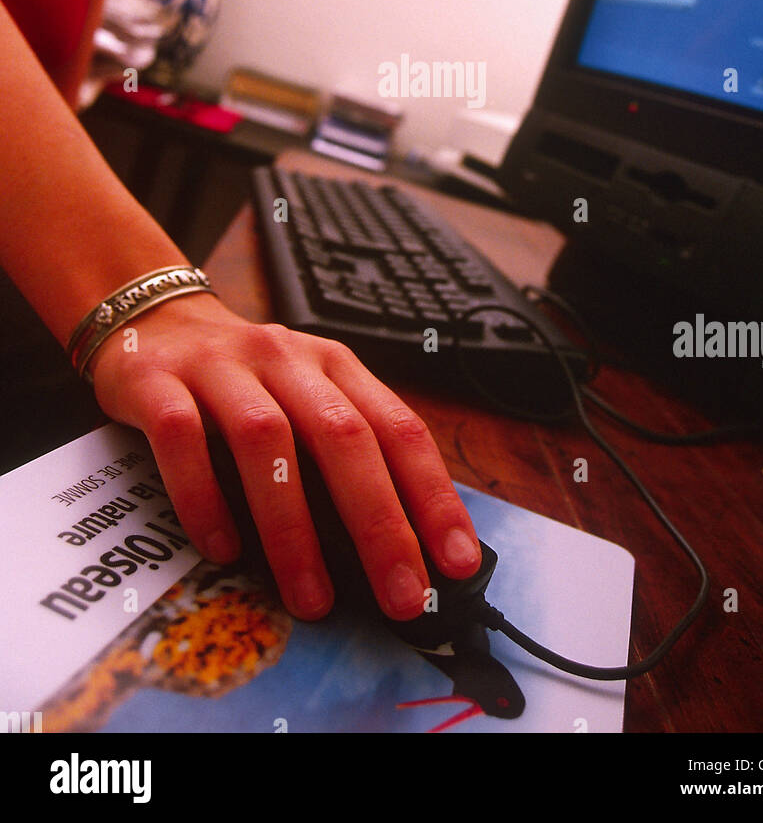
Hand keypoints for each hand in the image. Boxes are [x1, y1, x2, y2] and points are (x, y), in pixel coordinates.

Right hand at [86, 291, 481, 619]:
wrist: (153, 320)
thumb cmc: (244, 380)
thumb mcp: (306, 396)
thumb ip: (345, 451)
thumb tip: (397, 547)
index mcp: (333, 365)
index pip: (397, 427)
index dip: (432, 494)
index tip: (456, 561)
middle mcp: (285, 358)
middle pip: (342, 435)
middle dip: (379, 523)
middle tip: (401, 596)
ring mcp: (220, 367)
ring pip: (266, 440)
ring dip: (292, 527)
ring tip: (312, 597)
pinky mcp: (158, 383)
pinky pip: (183, 439)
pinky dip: (204, 497)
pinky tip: (223, 549)